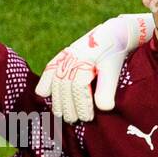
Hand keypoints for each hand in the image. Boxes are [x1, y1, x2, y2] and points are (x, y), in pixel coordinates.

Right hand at [35, 13, 152, 121]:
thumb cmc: (114, 55)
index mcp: (86, 58)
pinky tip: (43, 94)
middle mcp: (73, 56)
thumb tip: (104, 109)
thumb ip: (107, 89)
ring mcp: (66, 55)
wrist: (111, 35)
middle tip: (73, 121)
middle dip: (68, 105)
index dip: (82, 104)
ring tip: (61, 115)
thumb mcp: (113, 71)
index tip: (87, 118)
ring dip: (57, 99)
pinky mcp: (62, 56)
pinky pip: (49, 70)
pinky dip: (44, 82)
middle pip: (65, 85)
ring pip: (56, 80)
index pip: (79, 85)